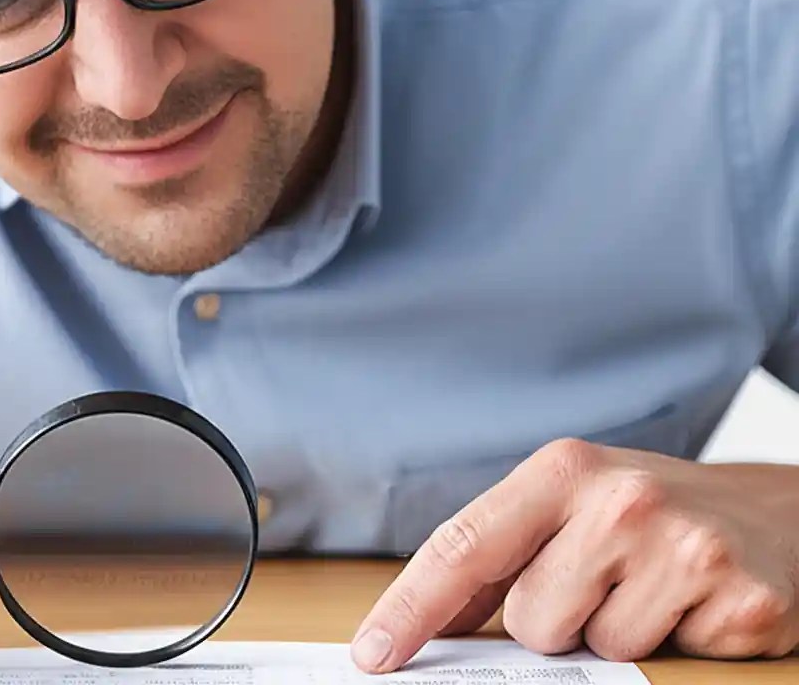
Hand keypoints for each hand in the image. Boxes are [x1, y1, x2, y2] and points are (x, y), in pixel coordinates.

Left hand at [351, 439, 798, 671]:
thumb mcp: (571, 509)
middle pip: (527, 619)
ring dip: (612, 635)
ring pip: (591, 648)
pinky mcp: (738, 599)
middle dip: (555, 619)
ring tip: (651, 591)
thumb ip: (502, 556)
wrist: (777, 512)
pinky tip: (693, 606)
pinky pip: (662, 662)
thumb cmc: (651, 515)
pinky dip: (671, 645)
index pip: (463, 547)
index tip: (374, 653)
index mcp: (563, 470)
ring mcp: (684, 548)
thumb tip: (430, 626)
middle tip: (606, 581)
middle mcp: (620, 500)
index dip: (411, 608)